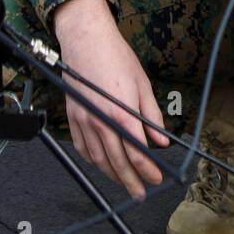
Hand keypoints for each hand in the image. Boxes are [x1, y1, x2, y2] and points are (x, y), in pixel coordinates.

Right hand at [55, 3, 169, 198]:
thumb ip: (151, 116)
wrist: (86, 39)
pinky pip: (82, 147)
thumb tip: (161, 141)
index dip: (147, 170)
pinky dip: (93, 160)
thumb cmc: (116, 57)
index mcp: (122, 113)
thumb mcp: (142, 84)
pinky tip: (102, 165)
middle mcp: (101, 121)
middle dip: (131, 181)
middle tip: (140, 193)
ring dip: (111, 175)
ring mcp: (84, 120)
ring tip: (123, 183)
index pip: (136, 152)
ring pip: (98, 158)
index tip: (156, 179)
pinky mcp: (73, 117)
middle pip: (117, 161)